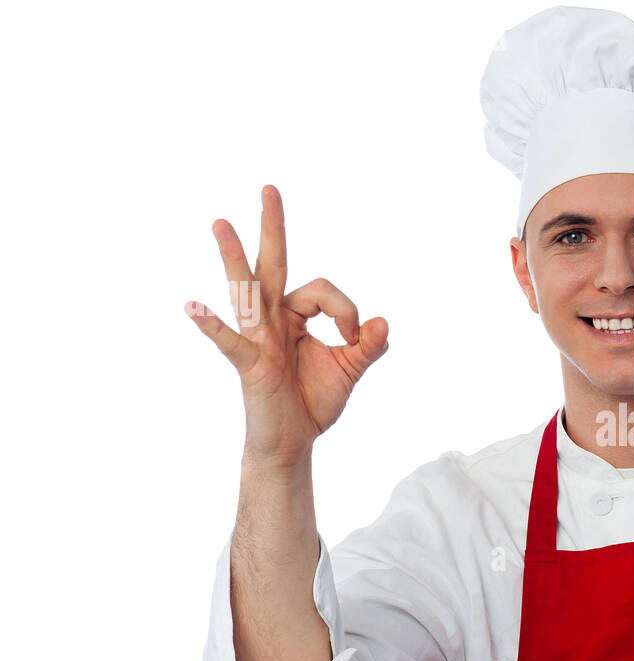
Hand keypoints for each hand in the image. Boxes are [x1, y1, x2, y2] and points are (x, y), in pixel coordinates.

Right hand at [185, 184, 388, 466]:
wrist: (294, 443)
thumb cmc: (314, 401)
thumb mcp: (349, 370)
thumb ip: (368, 346)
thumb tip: (383, 322)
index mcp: (295, 315)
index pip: (322, 291)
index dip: (345, 309)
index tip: (356, 336)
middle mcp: (272, 320)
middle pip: (272, 265)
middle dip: (273, 227)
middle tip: (270, 188)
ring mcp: (257, 339)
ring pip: (247, 291)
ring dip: (234, 258)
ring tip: (220, 223)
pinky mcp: (249, 364)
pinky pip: (229, 341)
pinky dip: (212, 324)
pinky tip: (193, 306)